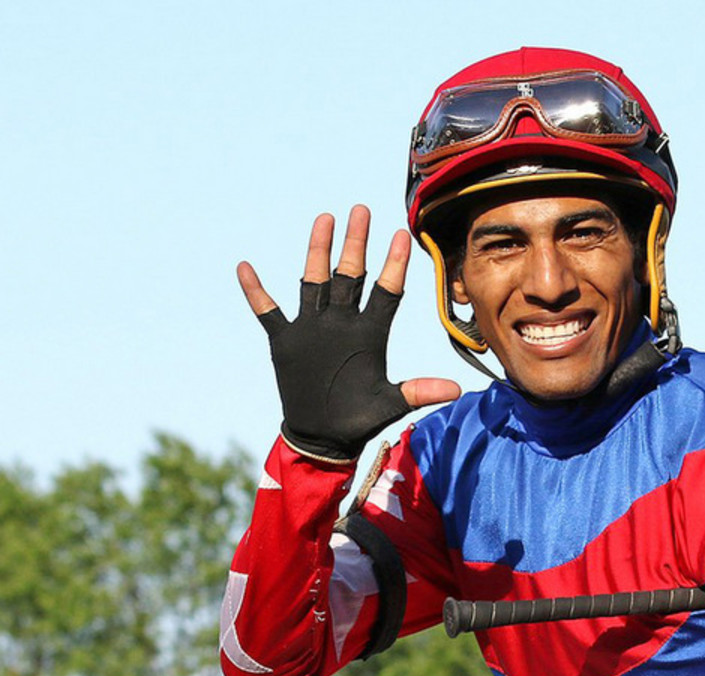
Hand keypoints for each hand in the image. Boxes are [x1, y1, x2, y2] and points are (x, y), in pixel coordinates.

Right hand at [238, 205, 460, 461]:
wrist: (323, 436)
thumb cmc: (359, 420)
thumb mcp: (391, 405)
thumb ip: (418, 391)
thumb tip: (457, 391)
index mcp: (370, 334)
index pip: (386, 292)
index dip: (393, 264)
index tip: (401, 233)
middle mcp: (342, 323)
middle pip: (350, 275)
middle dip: (355, 244)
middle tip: (361, 210)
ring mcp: (313, 329)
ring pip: (315, 281)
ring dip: (318, 253)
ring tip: (324, 219)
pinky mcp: (287, 341)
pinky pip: (268, 312)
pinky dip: (257, 292)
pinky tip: (246, 268)